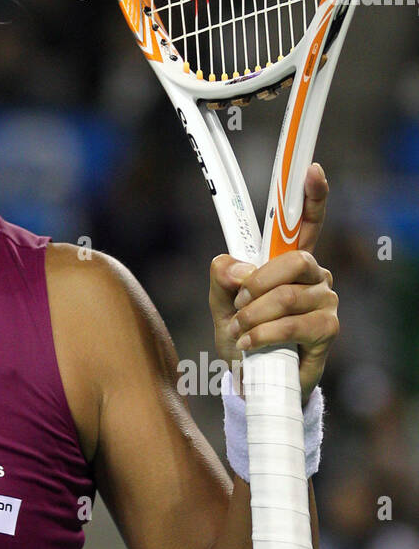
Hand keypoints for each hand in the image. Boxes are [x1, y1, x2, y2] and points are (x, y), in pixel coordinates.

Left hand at [209, 163, 338, 400]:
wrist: (253, 380)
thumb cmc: (242, 334)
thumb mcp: (221, 302)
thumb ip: (222, 277)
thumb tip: (237, 267)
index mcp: (289, 260)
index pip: (305, 222)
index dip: (311, 196)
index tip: (311, 168)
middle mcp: (314, 275)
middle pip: (292, 260)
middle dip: (256, 284)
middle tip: (239, 305)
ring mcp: (325, 301)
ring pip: (286, 296)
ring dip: (254, 315)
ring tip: (240, 330)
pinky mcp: (328, 330)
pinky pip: (292, 324)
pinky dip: (262, 334)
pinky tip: (250, 344)